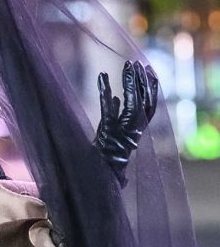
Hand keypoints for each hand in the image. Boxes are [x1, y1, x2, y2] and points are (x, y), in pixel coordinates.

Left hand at [93, 59, 158, 184]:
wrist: (96, 182)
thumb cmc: (102, 163)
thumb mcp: (110, 135)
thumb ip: (115, 115)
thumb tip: (118, 97)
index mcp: (133, 132)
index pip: (147, 107)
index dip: (150, 89)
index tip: (148, 71)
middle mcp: (132, 133)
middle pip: (143, 103)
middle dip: (143, 82)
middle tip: (139, 63)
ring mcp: (122, 134)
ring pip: (133, 104)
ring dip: (131, 83)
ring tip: (129, 65)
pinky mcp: (108, 134)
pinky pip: (108, 110)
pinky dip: (105, 93)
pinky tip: (102, 76)